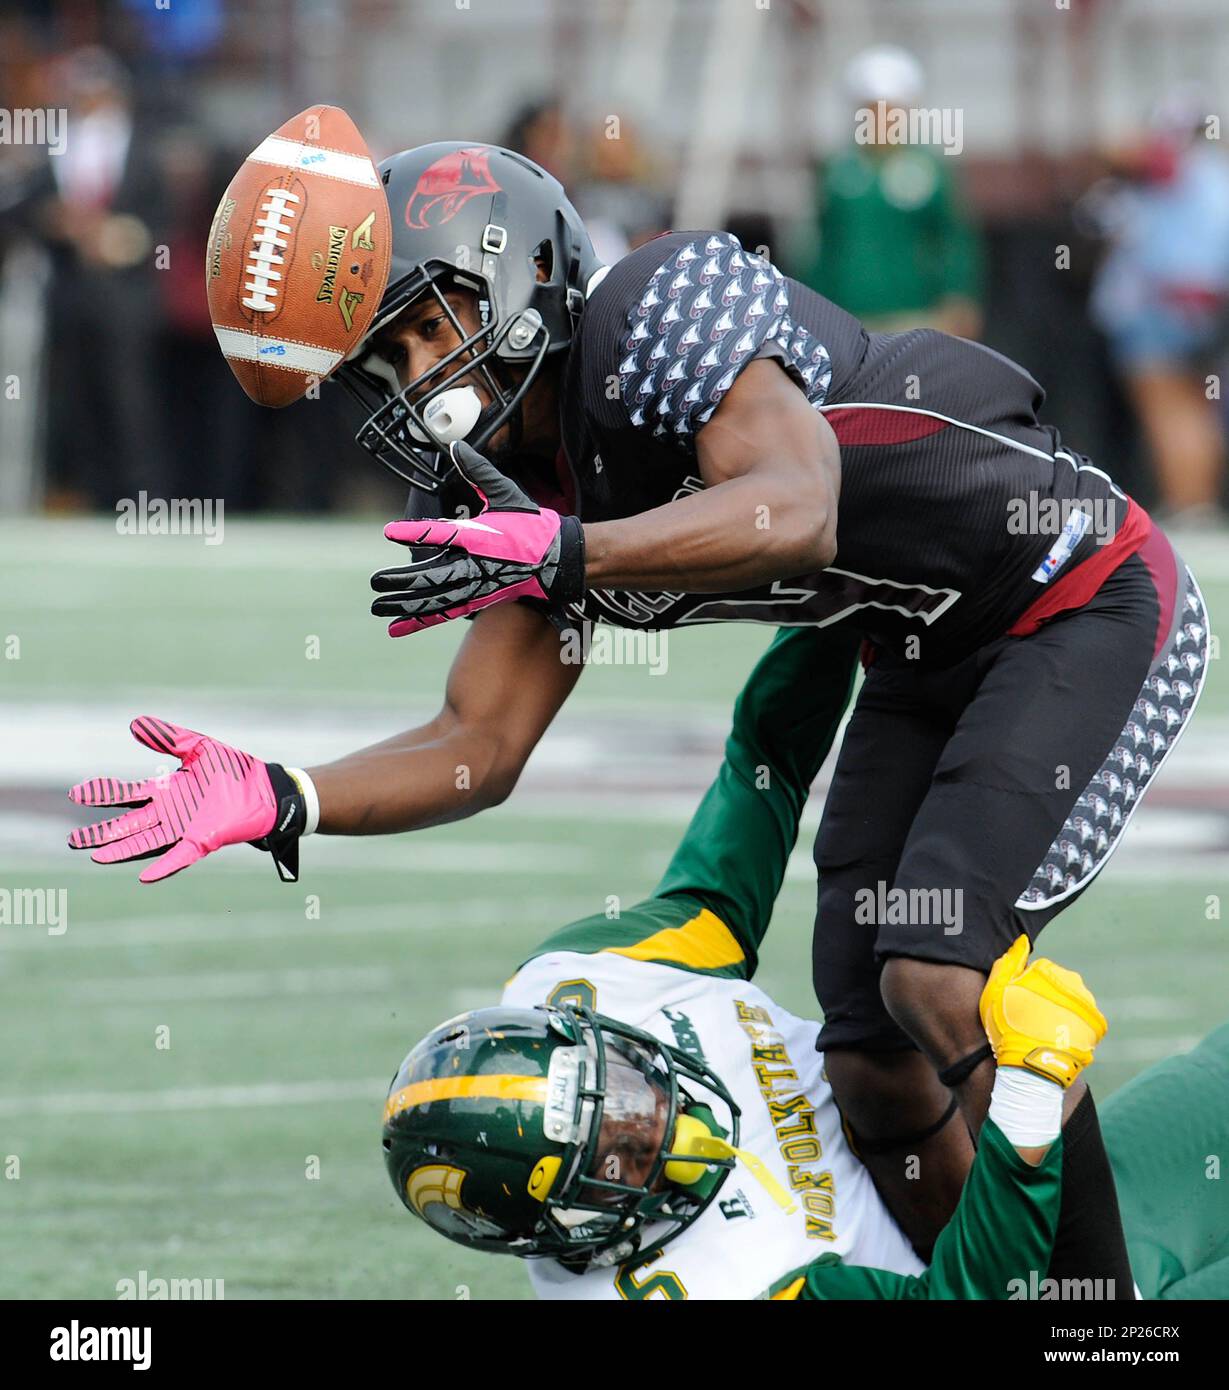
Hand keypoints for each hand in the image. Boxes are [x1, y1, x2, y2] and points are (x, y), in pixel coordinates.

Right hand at [67, 716, 304, 882]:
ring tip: (95, 856)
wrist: (267, 787)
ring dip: (122, 850)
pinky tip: (144, 875)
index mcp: (167, 791)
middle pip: (129, 824)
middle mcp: (171, 813)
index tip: (77, 793)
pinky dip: (164, 866)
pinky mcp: (204, 840)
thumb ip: (168, 736)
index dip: (104, 794)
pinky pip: (180, 856)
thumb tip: (134, 723)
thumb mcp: (199, 747)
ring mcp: (186, 828)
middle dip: (103, 832)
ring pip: (146, 842)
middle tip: (74, 840)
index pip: (128, 794)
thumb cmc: (235, 770)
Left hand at [371, 442, 584, 636]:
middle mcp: (476, 565)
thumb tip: (456, 445)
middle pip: (433, 576)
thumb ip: (478, 471)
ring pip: (436, 599)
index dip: (415, 532)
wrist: (560, 560)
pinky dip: (421, 621)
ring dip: (405, 604)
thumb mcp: (506, 493)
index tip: (390, 532)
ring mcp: (478, 586)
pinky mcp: (479, 600)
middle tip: (376, 581)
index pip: (441, 533)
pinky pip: (445, 613)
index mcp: (480, 536)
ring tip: (377, 607)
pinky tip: (397, 628)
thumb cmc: (533, 525)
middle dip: (402, 580)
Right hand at [979, 935, 1106, 1087]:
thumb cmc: (1008, 1027)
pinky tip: (1058, 1039)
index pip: (1036, 973)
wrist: (1034, 1067)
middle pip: (1056, 986)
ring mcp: (1087, 1003)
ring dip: (1060, 1012)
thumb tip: (1022, 941)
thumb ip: (1008, 962)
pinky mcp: (1097, 1025)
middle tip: (1029, 1021)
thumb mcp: (995, 991)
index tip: (1017, 1007)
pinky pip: (1083, 1021)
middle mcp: (1073, 981)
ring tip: (1044, 1033)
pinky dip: (1073, 1027)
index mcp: (1048, 970)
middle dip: (1045, 999)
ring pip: (1071, 1002)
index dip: (1023, 990)